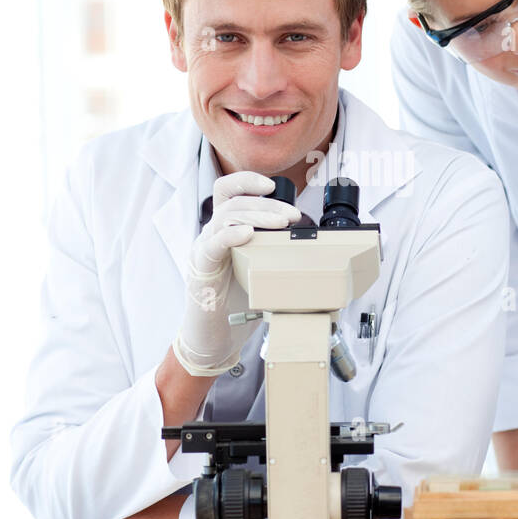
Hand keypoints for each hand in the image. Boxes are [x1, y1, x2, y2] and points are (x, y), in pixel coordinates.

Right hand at [174, 171, 300, 375]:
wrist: (214, 337)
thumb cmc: (237, 303)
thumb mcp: (262, 270)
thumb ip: (278, 254)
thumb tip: (315, 249)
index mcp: (224, 229)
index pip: (228, 191)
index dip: (247, 181)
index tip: (272, 185)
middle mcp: (211, 234)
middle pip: (233, 202)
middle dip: (266, 203)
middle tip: (292, 215)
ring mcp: (204, 250)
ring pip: (225, 217)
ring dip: (257, 216)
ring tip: (281, 223)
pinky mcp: (201, 269)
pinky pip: (213, 244)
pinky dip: (231, 235)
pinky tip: (248, 234)